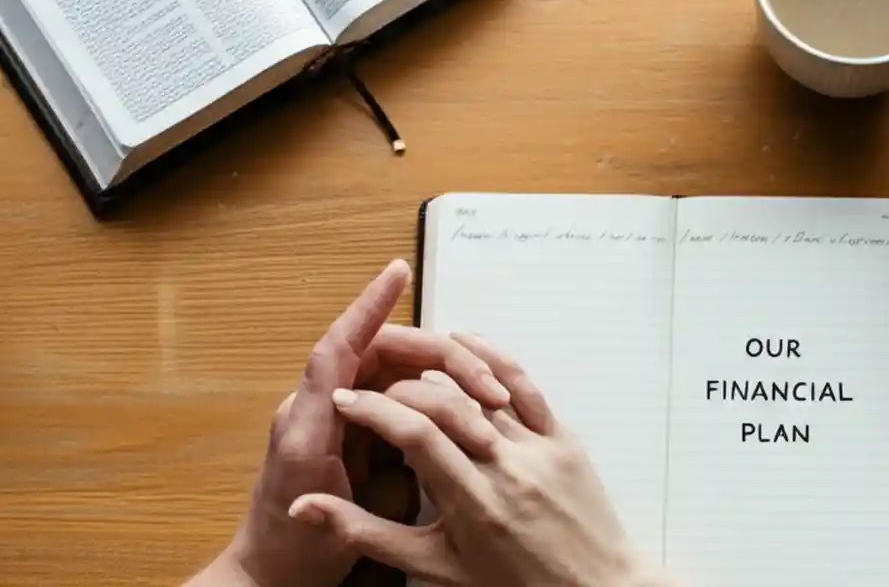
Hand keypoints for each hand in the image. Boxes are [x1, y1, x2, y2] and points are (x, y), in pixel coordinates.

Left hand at [188, 263, 512, 586]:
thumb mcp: (304, 483)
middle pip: (394, 356)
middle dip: (444, 359)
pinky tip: (478, 405)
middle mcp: (335, 406)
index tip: (397, 272)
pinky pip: (416, 404)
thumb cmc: (291, 539)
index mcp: (314, 410)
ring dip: (454, 379)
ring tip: (493, 398)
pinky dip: (449, 398)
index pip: (343, 342)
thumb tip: (344, 386)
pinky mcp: (377, 444)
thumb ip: (319, 426)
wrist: (280, 578)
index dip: (370, 304)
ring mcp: (358, 424)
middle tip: (487, 386)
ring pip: (413, 378)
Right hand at [289, 334, 667, 586]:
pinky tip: (463, 342)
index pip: (415, 435)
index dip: (372, 410)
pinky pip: (527, 383)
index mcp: (475, 503)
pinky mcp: (563, 437)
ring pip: (482, 387)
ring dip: (437, 369)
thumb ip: (369, 533)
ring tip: (400, 367)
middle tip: (367, 389)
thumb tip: (307, 509)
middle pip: (445, 402)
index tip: (344, 401)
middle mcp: (509, 468)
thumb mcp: (435, 566)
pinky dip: (493, 357)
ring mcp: (540, 448)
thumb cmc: (513, 583)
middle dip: (396, 389)